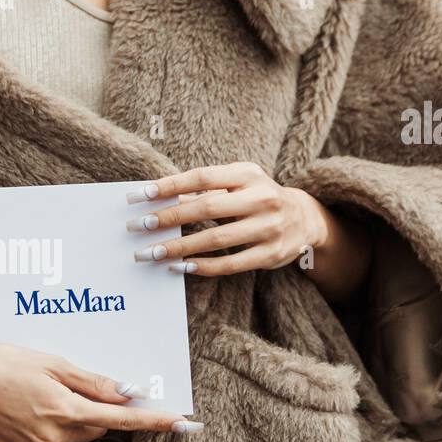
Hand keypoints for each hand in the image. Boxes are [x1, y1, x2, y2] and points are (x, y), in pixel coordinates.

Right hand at [0, 337, 200, 441]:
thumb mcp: (51, 362)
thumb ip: (92, 382)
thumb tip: (128, 392)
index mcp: (65, 411)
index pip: (122, 419)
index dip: (155, 421)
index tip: (183, 422)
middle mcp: (52, 437)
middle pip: (96, 427)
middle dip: (95, 408)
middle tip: (71, 382)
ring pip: (72, 434)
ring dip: (69, 415)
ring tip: (37, 389)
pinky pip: (48, 441)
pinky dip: (46, 424)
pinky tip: (23, 404)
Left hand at [125, 162, 328, 274]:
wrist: (304, 218)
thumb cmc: (256, 197)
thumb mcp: (237, 185)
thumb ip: (204, 190)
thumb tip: (160, 199)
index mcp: (248, 174)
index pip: (201, 177)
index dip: (168, 186)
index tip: (138, 196)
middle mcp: (261, 198)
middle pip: (206, 209)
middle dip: (168, 218)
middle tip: (138, 227)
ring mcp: (269, 227)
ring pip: (215, 240)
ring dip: (178, 247)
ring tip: (151, 253)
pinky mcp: (271, 254)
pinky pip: (230, 264)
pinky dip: (202, 266)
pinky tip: (179, 267)